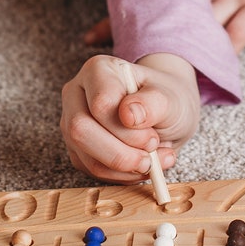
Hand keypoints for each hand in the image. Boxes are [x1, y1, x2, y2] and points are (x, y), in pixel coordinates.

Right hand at [60, 53, 199, 182]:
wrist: (167, 114)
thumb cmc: (166, 100)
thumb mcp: (171, 99)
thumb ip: (153, 103)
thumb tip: (128, 115)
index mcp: (98, 70)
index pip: (100, 103)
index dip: (127, 129)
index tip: (153, 136)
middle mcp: (77, 94)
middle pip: (80, 130)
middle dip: (120, 154)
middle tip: (151, 156)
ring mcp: (73, 122)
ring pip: (85, 156)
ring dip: (125, 168)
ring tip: (154, 162)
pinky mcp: (77, 149)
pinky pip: (92, 171)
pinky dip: (122, 175)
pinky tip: (142, 165)